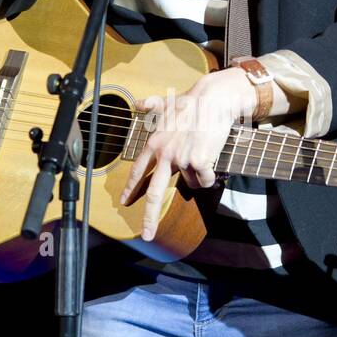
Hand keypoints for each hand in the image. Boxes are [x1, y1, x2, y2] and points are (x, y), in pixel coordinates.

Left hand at [119, 70, 258, 240]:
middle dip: (149, 217)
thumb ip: (150, 106)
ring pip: (191, 182)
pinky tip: (211, 157)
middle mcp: (164, 154)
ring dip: (198, 174)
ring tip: (202, 151)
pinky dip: (211, 175)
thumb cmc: (191, 103)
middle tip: (146, 235)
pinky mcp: (198, 162)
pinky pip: (205, 180)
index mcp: (154, 144)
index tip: (124, 202)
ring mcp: (181, 159)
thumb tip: (138, 102)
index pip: (138, 171)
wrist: (212, 101)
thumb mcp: (165, 104)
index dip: (130, 189)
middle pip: (154, 193)